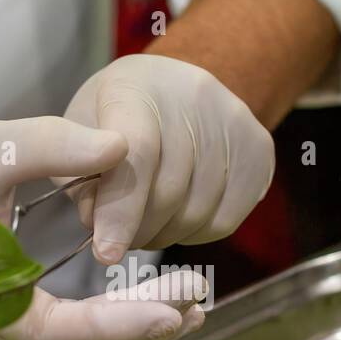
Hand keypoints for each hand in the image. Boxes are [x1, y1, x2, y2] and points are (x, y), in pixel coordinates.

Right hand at [0, 117, 206, 339]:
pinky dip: (109, 336)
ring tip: (189, 310)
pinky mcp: (2, 338)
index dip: (121, 325)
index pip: (60, 333)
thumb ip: (51, 144)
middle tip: (196, 301)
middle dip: (140, 333)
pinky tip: (150, 314)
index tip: (175, 310)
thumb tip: (121, 144)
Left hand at [62, 54, 274, 263]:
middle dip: (138, 231)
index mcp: (137, 86)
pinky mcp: (258, 149)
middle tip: (120, 240)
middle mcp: (192, 96)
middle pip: (169, 190)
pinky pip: (224, 220)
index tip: (106, 252)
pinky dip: (193, 234)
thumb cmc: (115, 115)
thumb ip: (82, 178)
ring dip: (164, 236)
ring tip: (146, 227)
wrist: (169, 88)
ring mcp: (232, 121)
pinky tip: (176, 220)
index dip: (120, 209)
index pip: (137, 152)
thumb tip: (100, 227)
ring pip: (197, 212)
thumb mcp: (81, 133)